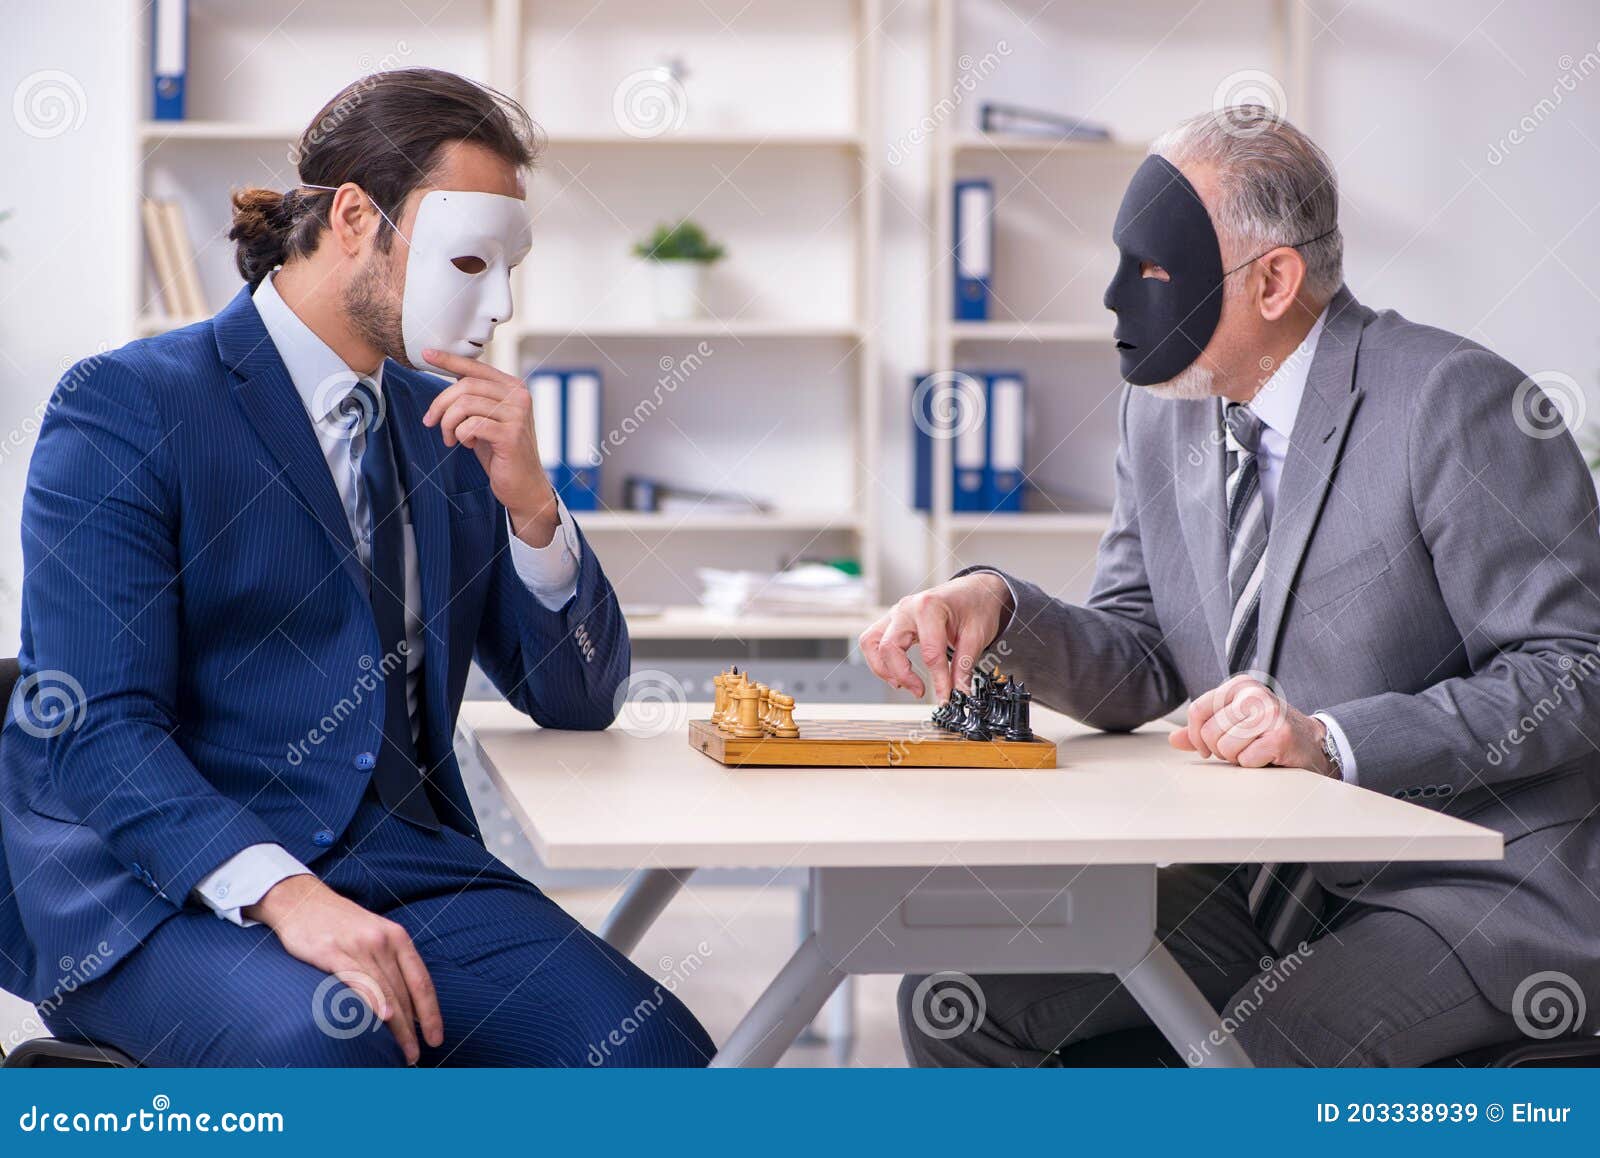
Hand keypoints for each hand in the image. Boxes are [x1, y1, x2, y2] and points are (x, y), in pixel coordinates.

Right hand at [244, 874, 443, 1063]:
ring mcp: (358, 946)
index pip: (422, 981)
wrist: (301, 899)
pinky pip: (358, 979)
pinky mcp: (332, 952)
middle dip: (414, 1028)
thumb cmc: (339, 924)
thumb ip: (389, 963)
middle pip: (404, 992)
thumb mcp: (374, 935)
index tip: (437, 1038)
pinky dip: (373, 1000)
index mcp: (398, 938)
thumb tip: (404, 1003)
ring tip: (402, 1051)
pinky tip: (382, 1017)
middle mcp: (383, 941)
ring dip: (397, 1026)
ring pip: (385, 991)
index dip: (432, 1012)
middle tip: (416, 1055)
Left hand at [420, 348, 558, 547]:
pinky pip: (471, 425)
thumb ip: (476, 397)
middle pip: (466, 386)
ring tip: (450, 438)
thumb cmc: (502, 452)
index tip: (426, 354)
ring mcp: (517, 415)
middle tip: (431, 421)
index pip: (476, 367)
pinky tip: (469, 445)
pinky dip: (461, 435)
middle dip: (440, 404)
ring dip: (448, 423)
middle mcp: (519, 396)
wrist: (523, 485)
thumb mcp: (488, 418)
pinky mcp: (511, 435)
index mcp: (513, 387)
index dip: (449, 360)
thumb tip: (450, 375)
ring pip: (465, 405)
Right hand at [858, 573, 1014, 699]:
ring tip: (902, 684)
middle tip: (920, 691)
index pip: (929, 653)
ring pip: (871, 643)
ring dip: (883, 668)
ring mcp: (896, 613)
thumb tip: (959, 692)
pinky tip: (896, 673)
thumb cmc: (975, 605)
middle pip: (889, 648)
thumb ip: (964, 665)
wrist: (974, 589)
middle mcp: (907, 608)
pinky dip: (880, 660)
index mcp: (930, 607)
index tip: (946, 698)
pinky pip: (873, 641)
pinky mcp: (892, 621)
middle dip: (903, 676)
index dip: (938, 680)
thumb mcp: (977, 635)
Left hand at [1168, 673, 1333, 774]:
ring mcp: (1269, 713)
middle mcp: (1254, 694)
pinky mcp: (1280, 736)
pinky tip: (1268, 756)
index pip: (1197, 710)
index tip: (1206, 747)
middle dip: (1220, 749)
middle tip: (1240, 748)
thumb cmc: (1267, 733)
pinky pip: (1245, 760)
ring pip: (1225, 748)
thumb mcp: (1233, 724)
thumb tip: (1173, 739)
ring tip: (1255, 750)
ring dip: (1237, 757)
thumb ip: (1202, 729)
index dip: (1196, 736)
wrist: (1313, 743)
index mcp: (1239, 685)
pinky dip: (1253, 764)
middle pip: (1210, 733)